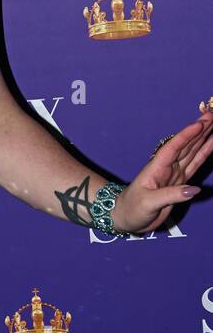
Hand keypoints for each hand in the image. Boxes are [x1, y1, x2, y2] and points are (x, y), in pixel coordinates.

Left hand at [111, 113, 212, 234]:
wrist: (128, 218)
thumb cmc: (132, 208)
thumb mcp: (148, 203)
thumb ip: (170, 195)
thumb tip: (193, 190)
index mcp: (157, 168)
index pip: (173, 148)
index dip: (186, 135)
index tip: (200, 123)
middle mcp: (167, 167)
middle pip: (186, 145)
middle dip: (199, 130)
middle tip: (212, 114)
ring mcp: (175, 173)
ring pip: (192, 151)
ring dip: (204, 138)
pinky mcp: (180, 181)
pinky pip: (195, 164)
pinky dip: (204, 153)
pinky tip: (212, 143)